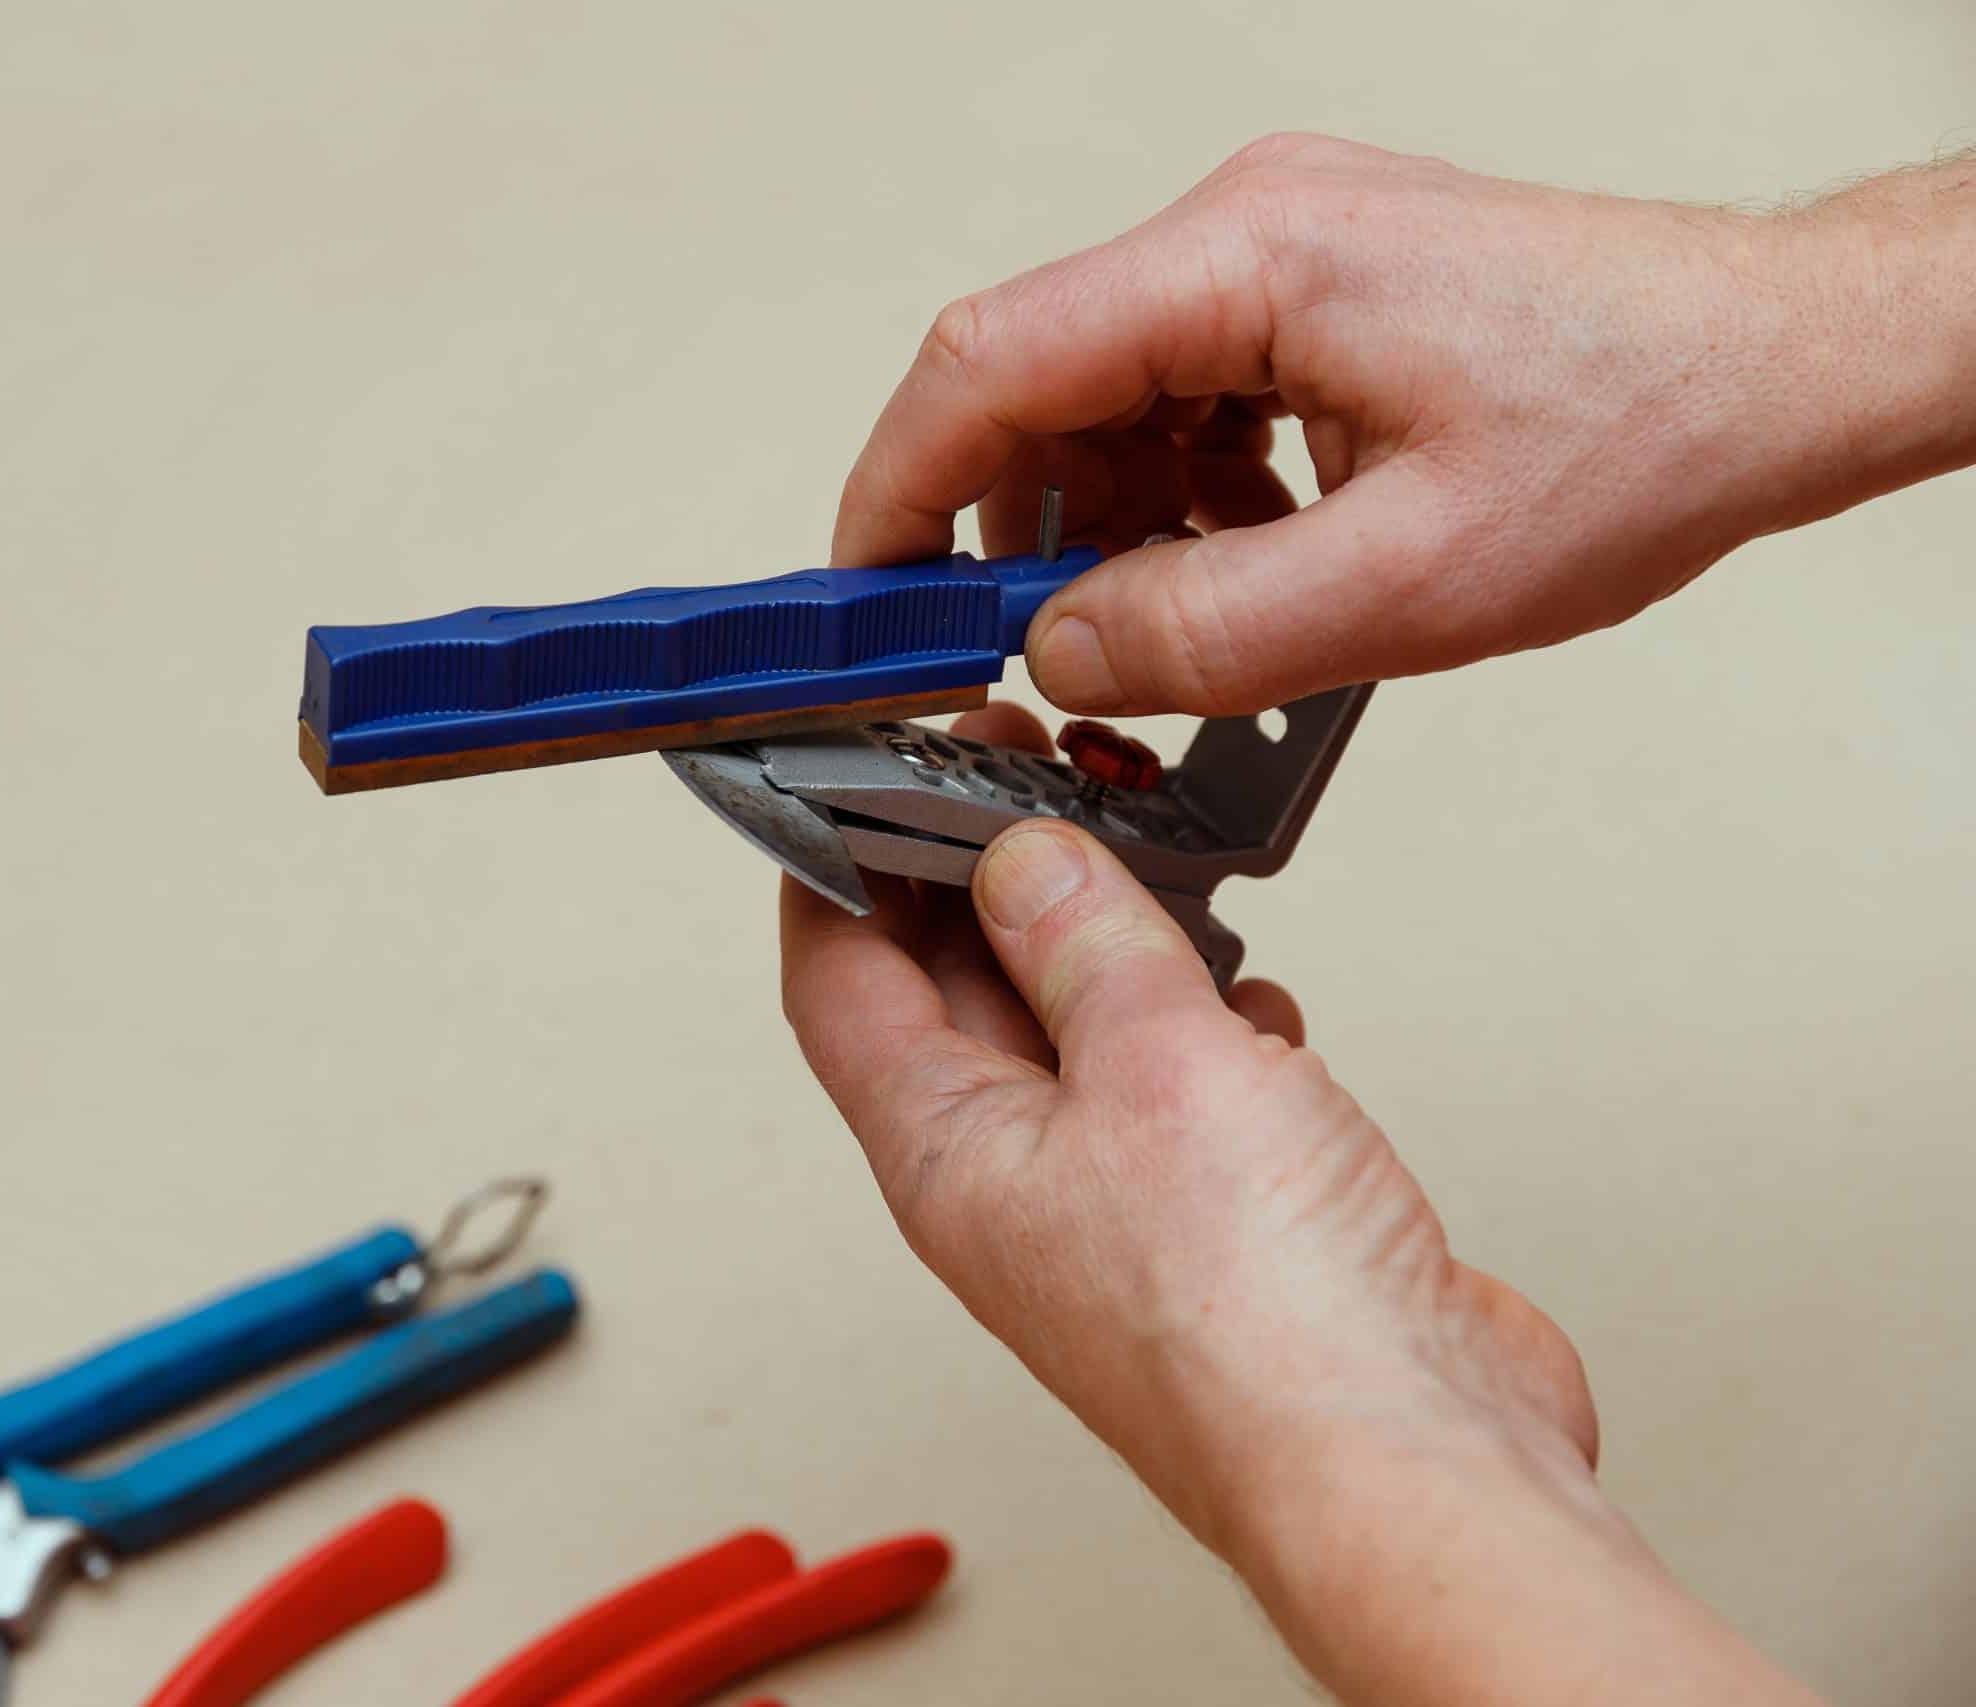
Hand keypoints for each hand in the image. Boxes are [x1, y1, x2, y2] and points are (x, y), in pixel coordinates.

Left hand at [782, 706, 1826, 1705]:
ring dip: (1110, 940)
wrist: (1414, 1464)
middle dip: (986, 872)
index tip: (870, 767)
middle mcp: (1020, 1183)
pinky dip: (1211, 1020)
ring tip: (1149, 853)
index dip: (837, 864)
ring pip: (1083, 1030)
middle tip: (1031, 771)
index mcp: (948, 1153)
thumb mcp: (1152, 1064)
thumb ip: (1085, 942)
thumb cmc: (1261, 1327)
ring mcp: (1125, 1202)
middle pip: (959, 992)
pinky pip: (1187, 1085)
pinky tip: (1252, 997)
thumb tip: (1023, 860)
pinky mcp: (1230, 1216)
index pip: (840, 985)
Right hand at [833, 134, 1975, 713]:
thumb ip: (1204, 631)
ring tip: (1177, 624)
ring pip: (1103, 397)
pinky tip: (1241, 571)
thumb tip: (1060, 652)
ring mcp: (1277, 251)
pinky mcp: (1308, 292)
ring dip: (1105, 524)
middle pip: (1035, 378)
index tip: (866, 600)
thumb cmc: (1644, 428)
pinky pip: (1179, 397)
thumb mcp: (1413, 584)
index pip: (990, 360)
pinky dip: (1177, 500)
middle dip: (1011, 529)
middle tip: (1032, 655)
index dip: (898, 491)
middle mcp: (1248, 226)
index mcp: (1251, 256)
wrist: (1779, 369)